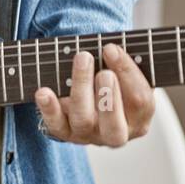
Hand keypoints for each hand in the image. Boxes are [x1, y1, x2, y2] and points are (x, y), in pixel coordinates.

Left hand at [34, 44, 153, 146]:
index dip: (128, 74)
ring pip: (84, 120)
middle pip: (114, 122)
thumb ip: (124, 64)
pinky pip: (56, 125)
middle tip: (104, 72)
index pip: (140, 102)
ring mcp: (89, 135)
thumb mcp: (126, 74)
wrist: (91, 101)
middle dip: (109, 95)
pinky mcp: (66, 133)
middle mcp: (116, 133)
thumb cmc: (114, 80)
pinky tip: (44, 92)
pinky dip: (49, 108)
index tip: (111, 49)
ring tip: (82, 59)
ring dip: (81, 88)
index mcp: (138, 120)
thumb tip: (113, 49)